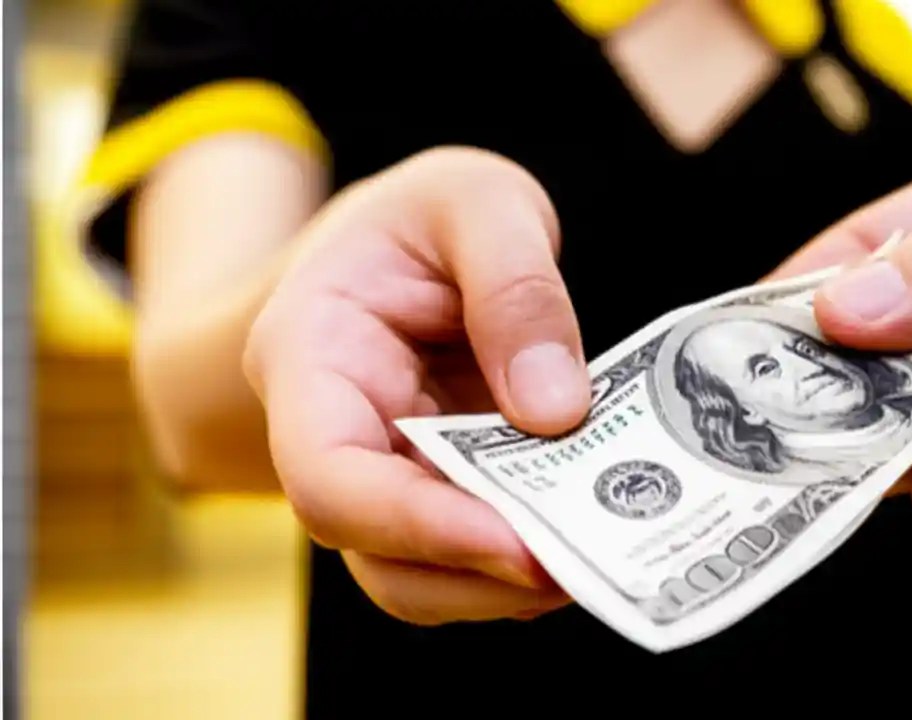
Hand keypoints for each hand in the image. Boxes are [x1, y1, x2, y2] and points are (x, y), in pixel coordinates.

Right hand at [243, 147, 592, 623]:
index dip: (417, 525)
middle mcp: (332, 437)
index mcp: (309, 357)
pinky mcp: (432, 493)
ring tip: (597, 565)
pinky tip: (589, 542)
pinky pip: (463, 554)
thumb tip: (554, 411)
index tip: (518, 543)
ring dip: (504, 588)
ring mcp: (382, 476)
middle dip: (479, 576)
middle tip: (585, 569)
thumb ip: (514, 285)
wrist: (397, 238)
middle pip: (377, 552)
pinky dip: (521, 564)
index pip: (328, 476)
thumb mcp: (475, 200)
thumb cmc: (424, 214)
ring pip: (419, 577)